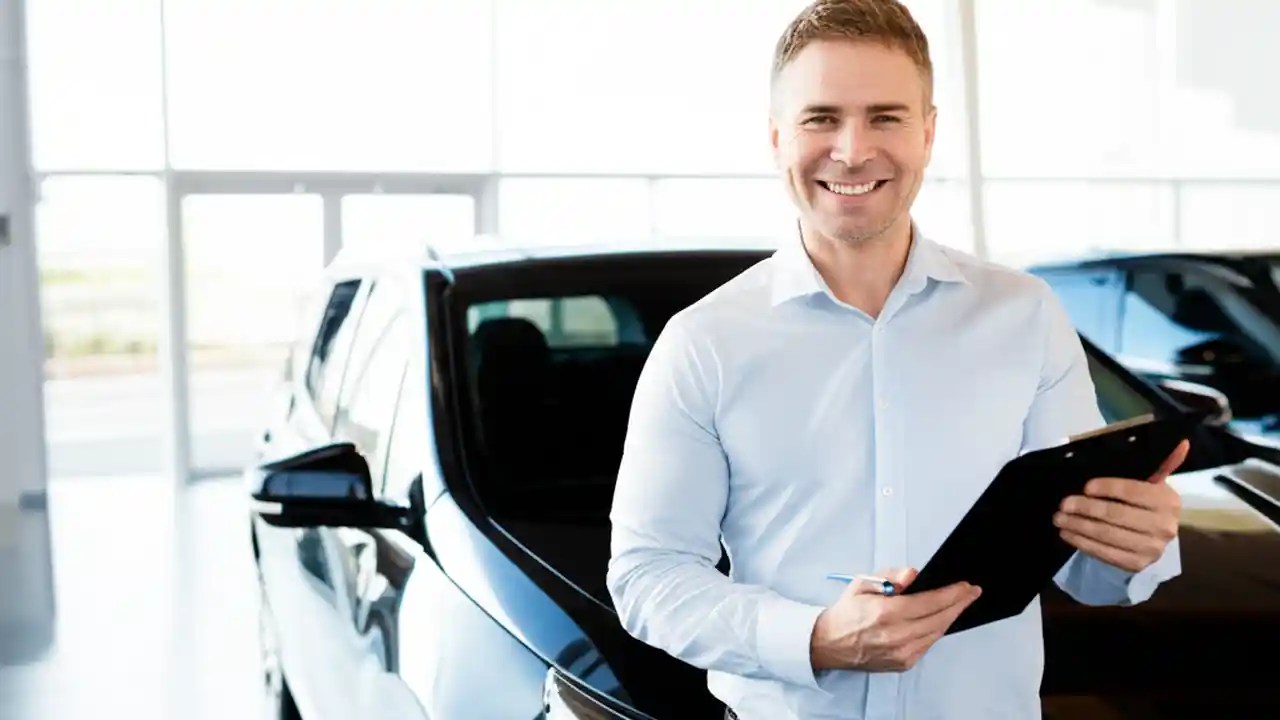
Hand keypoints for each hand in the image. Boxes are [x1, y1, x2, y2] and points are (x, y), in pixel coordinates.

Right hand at [809, 567, 980, 672]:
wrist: (830, 643)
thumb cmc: (847, 611)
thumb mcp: (862, 583)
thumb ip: (889, 575)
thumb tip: (913, 574)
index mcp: (886, 613)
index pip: (930, 602)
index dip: (951, 594)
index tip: (966, 586)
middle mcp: (897, 635)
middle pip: (940, 619)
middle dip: (959, 604)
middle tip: (972, 592)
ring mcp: (902, 653)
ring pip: (937, 633)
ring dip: (951, 617)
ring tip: (960, 604)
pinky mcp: (903, 663)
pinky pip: (928, 644)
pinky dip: (937, 630)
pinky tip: (941, 619)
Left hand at [1054, 439, 1188, 572]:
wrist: (1154, 535)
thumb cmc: (1146, 501)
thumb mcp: (1152, 481)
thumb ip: (1161, 463)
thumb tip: (1182, 442)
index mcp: (1168, 501)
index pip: (1134, 492)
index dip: (1108, 488)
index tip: (1085, 487)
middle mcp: (1164, 527)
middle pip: (1116, 515)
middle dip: (1085, 508)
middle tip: (1063, 503)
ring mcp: (1152, 549)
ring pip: (1107, 535)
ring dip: (1078, 526)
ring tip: (1058, 518)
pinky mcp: (1137, 565)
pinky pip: (1104, 554)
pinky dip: (1082, 542)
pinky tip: (1067, 534)